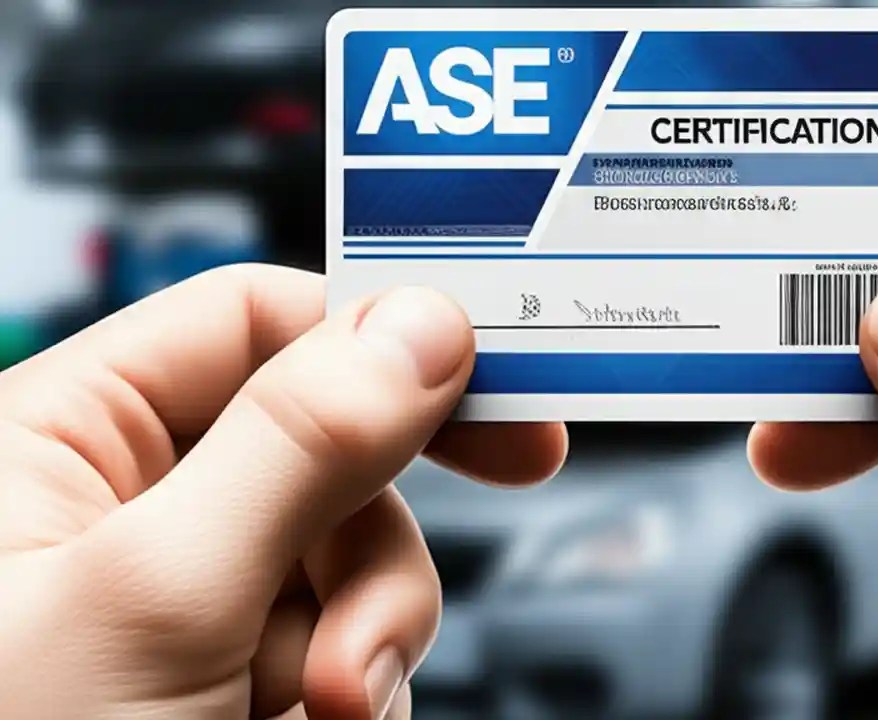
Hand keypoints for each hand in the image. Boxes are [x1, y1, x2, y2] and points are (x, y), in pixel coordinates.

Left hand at [0, 265, 567, 719]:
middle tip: (381, 632)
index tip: (499, 391)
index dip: (378, 341)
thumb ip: (297, 444)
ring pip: (349, 556)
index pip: (255, 321)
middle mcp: (126, 504)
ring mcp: (186, 595)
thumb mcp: (158, 600)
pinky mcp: (230, 672)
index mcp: (64, 438)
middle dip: (370, 548)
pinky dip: (352, 687)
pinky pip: (342, 637)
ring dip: (366, 637)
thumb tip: (422, 328)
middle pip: (327, 448)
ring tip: (318, 717)